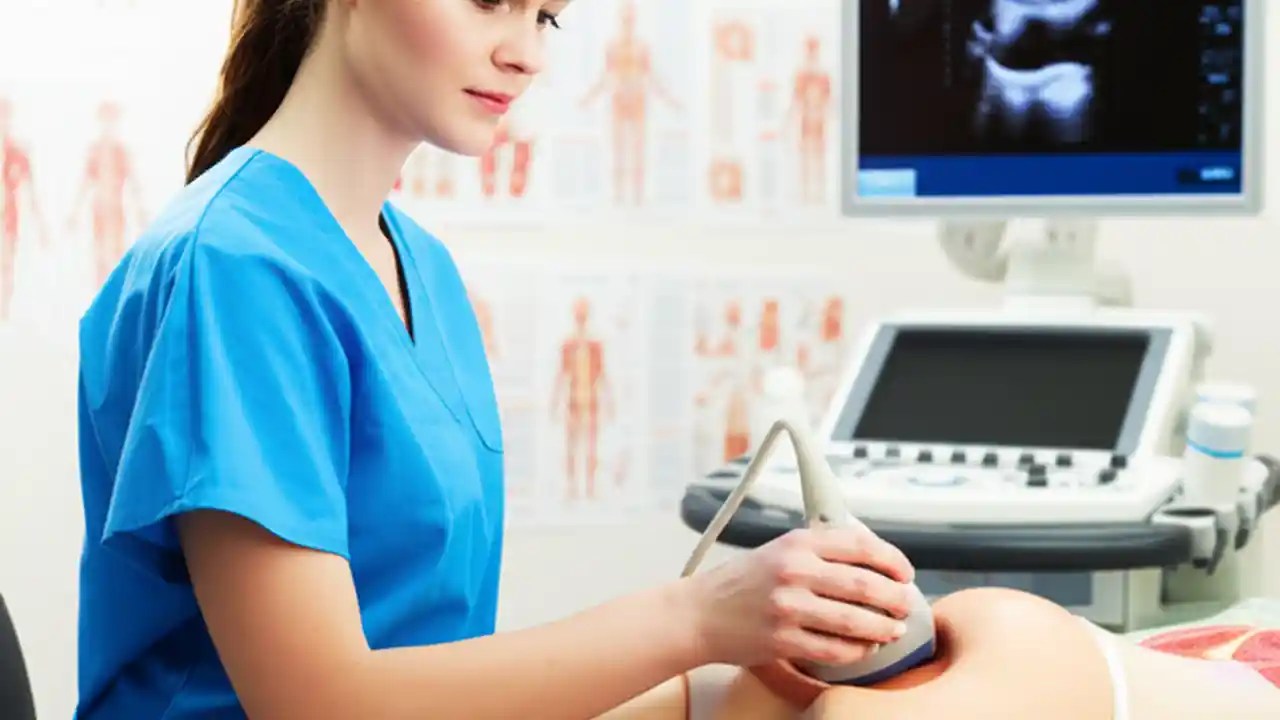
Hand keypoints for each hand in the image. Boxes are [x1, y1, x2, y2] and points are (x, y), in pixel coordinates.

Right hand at [685, 526, 915, 668]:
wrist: (699, 613)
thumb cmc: (742, 582)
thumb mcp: (778, 550)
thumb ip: (820, 550)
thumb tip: (873, 561)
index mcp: (797, 543)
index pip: (860, 545)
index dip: (892, 560)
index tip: (905, 574)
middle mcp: (793, 571)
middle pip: (864, 585)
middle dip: (895, 599)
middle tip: (906, 607)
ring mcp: (787, 607)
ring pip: (854, 621)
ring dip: (882, 628)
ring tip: (892, 630)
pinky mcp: (781, 640)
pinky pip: (833, 650)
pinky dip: (856, 651)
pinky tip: (863, 649)